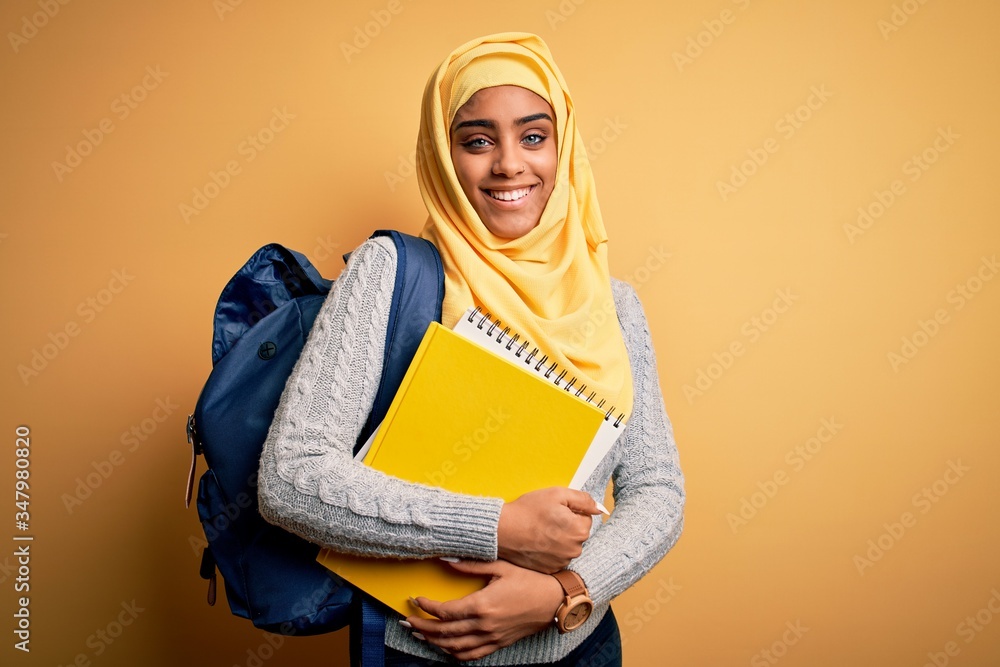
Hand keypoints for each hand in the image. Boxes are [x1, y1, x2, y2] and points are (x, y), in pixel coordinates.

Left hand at [406, 559, 563, 661]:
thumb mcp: (501, 566)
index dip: (427, 607)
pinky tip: (445, 648)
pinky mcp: (498, 644)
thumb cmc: (530, 580)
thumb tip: (448, 559)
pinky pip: (471, 655)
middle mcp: (484, 625)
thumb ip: (472, 565)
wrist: (555, 600)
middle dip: (422, 627)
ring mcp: (491, 637)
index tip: (416, 599)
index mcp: (482, 605)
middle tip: (407, 621)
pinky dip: (454, 654)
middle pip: (444, 632)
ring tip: (419, 635)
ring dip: (433, 642)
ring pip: (454, 647)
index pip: (445, 611)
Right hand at [497, 487, 600, 572]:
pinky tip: (537, 543)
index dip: (570, 512)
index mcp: (580, 530)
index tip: (555, 511)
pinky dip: (550, 551)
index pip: (585, 518)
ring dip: (559, 539)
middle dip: (567, 526)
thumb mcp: (557, 494)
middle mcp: (575, 550)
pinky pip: (557, 557)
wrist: (504, 530)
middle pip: (578, 533)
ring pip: (568, 546)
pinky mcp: (550, 569)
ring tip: (540, 532)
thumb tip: (599, 508)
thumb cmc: (529, 510)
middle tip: (546, 520)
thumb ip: (583, 500)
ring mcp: (562, 561)